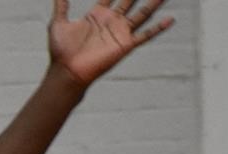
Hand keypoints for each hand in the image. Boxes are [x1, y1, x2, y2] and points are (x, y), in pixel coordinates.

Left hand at [48, 0, 172, 87]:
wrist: (66, 72)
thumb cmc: (60, 51)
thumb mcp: (57, 23)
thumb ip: (60, 5)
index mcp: (98, 15)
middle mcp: (112, 21)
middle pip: (130, 0)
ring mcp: (120, 32)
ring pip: (142, 13)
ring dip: (154, 3)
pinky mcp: (125, 45)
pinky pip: (145, 35)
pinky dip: (158, 28)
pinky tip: (170, 19)